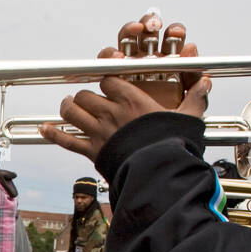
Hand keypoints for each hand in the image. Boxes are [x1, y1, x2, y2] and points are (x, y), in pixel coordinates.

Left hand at [39, 12, 210, 163]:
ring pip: (72, 111)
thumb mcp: (189, 118)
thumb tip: (206, 82)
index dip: (106, 81)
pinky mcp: (92, 151)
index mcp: (132, 100)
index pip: (109, 80)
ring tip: (68, 106)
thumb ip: (195, 98)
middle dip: (85, 95)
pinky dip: (53, 134)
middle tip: (86, 99)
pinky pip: (66, 140)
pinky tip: (44, 128)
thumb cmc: (174, 145)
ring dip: (68, 108)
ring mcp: (99, 132)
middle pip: (86, 94)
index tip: (109, 85)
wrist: (159, 172)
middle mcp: (111, 112)